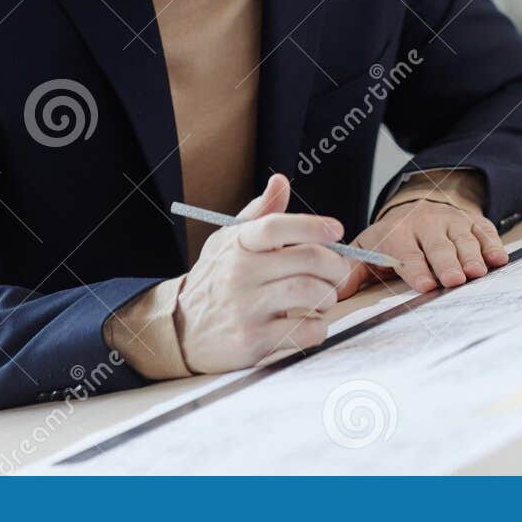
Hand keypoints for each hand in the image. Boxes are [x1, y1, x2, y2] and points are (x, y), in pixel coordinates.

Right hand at [175, 173, 353, 372]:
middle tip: (338, 272)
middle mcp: (240, 273)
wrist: (183, 329)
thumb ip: (260, 214)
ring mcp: (246, 307)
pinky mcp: (254, 340)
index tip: (335, 230)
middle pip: (308, 259)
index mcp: (238, 244)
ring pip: (310, 292)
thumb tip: (280, 181)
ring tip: (324, 298)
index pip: (277, 225)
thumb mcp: (228, 242)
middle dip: (335, 265)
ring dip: (329, 296)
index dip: (313, 225)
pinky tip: (312, 323)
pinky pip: (305, 330)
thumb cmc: (214, 281)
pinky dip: (319, 328)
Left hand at [336, 198, 507, 298]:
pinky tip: (498, 259)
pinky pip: (485, 231)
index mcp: (398, 234)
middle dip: (446, 263)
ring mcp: (452, 221)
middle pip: (438, 246)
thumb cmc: (392, 240)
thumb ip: (353, 272)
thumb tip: (334, 294)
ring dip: (471, 256)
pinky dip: (492, 245)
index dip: (416, 268)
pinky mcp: (473, 221)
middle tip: (454, 280)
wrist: (416, 207)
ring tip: (476, 273)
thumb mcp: (368, 250)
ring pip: (463, 238)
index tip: (424, 284)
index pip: (407, 253)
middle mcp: (426, 224)